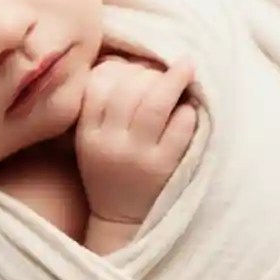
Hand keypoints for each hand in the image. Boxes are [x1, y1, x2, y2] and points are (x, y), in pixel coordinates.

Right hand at [75, 55, 197, 225]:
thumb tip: (125, 59)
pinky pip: (179, 129)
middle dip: (149, 72)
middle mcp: (110, 144)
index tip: (136, 66)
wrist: (121, 221)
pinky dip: (187, 111)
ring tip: (187, 67)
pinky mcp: (164, 168)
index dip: (121, 68)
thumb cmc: (109, 171)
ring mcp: (138, 156)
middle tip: (163, 69)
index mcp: (88, 134)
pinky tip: (190, 107)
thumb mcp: (91, 140)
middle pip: (127, 91)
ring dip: (173, 81)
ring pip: (153, 105)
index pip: (99, 86)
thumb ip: (99, 105)